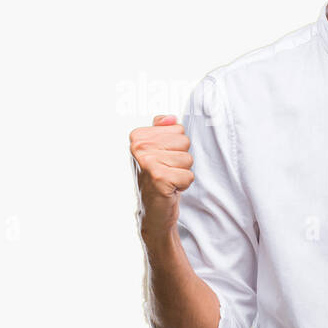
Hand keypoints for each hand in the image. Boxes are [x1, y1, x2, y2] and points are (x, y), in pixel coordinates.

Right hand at [130, 114, 194, 239]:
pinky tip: (170, 188)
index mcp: (138, 136)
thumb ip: (163, 129)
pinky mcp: (160, 179)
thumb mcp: (157, 149)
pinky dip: (184, 184)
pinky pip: (189, 175)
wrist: (152, 209)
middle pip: (184, 141)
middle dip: (181, 158)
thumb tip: (172, 118)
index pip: (178, 128)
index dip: (176, 146)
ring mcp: (148, 163)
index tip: (163, 157)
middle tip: (167, 169)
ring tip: (168, 178)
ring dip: (182, 172)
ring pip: (188, 159)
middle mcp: (139, 147)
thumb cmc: (156, 177)